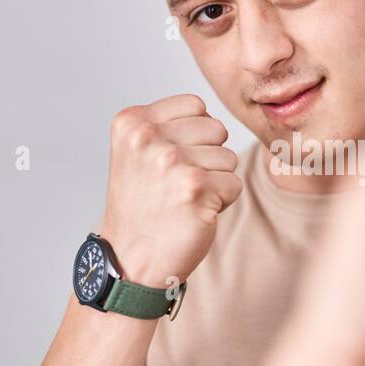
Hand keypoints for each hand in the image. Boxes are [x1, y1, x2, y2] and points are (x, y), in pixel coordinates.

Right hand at [99, 94, 241, 286]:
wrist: (130, 260)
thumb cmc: (141, 207)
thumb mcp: (136, 153)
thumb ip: (165, 125)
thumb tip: (210, 116)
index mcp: (132, 122)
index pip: (195, 105)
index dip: (195, 135)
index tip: (170, 162)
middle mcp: (148, 137)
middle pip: (216, 129)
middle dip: (207, 158)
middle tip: (177, 185)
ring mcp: (172, 161)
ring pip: (228, 157)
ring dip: (215, 181)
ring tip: (184, 200)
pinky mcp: (196, 188)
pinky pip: (234, 184)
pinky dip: (222, 202)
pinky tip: (194, 214)